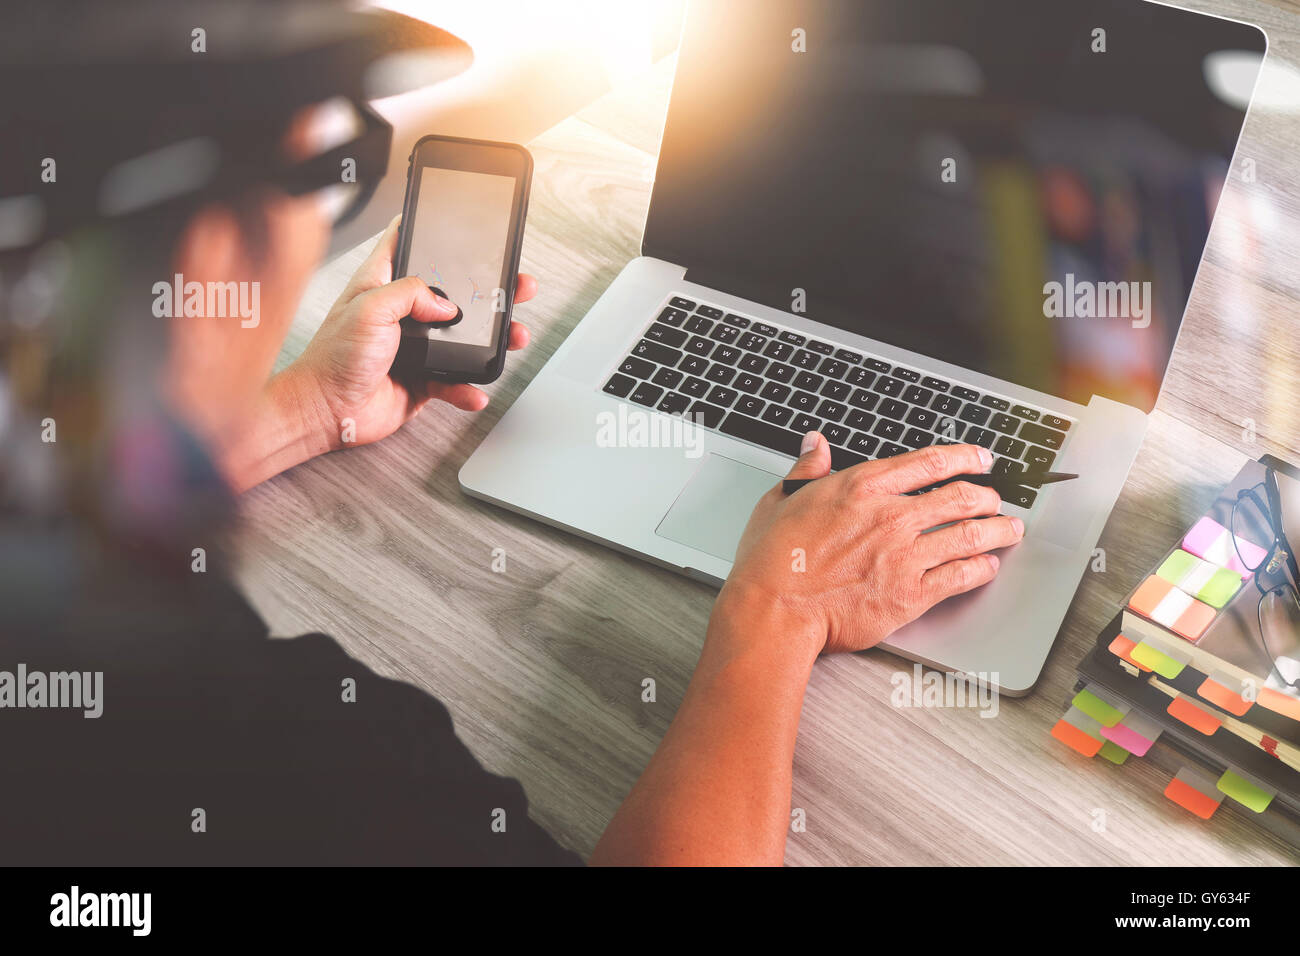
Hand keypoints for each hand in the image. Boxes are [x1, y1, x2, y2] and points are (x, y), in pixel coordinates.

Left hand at [290, 214, 534, 450]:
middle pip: (453, 293)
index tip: (462, 226)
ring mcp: (416, 347)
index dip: (433, 232)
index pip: (409, 247)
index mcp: (382, 285)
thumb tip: (447, 304)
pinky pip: (456, 381)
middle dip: (488, 290)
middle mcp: (402, 314)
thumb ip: (411, 293)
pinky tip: (474, 390)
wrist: (327, 412)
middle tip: (514, 286)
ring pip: (465, 338)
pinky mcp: (423, 379)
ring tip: (513, 337)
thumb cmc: (332, 359)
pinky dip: (468, 387)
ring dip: (493, 341)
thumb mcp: (369, 308)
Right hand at [719, 435, 1023, 655]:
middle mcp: (891, 516)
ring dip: (998, 530)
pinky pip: (962, 575)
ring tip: (1010, 530)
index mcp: (861, 487)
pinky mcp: (912, 594)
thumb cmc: (771, 561)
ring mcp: (905, 555)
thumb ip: (808, 470)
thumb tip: (817, 444)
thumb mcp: (781, 501)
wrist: (774, 610)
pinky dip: (982, 568)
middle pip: (962, 496)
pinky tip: (988, 566)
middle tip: (997, 500)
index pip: (931, 462)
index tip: (981, 458)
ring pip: (972, 534)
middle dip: (988, 496)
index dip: (965, 457)